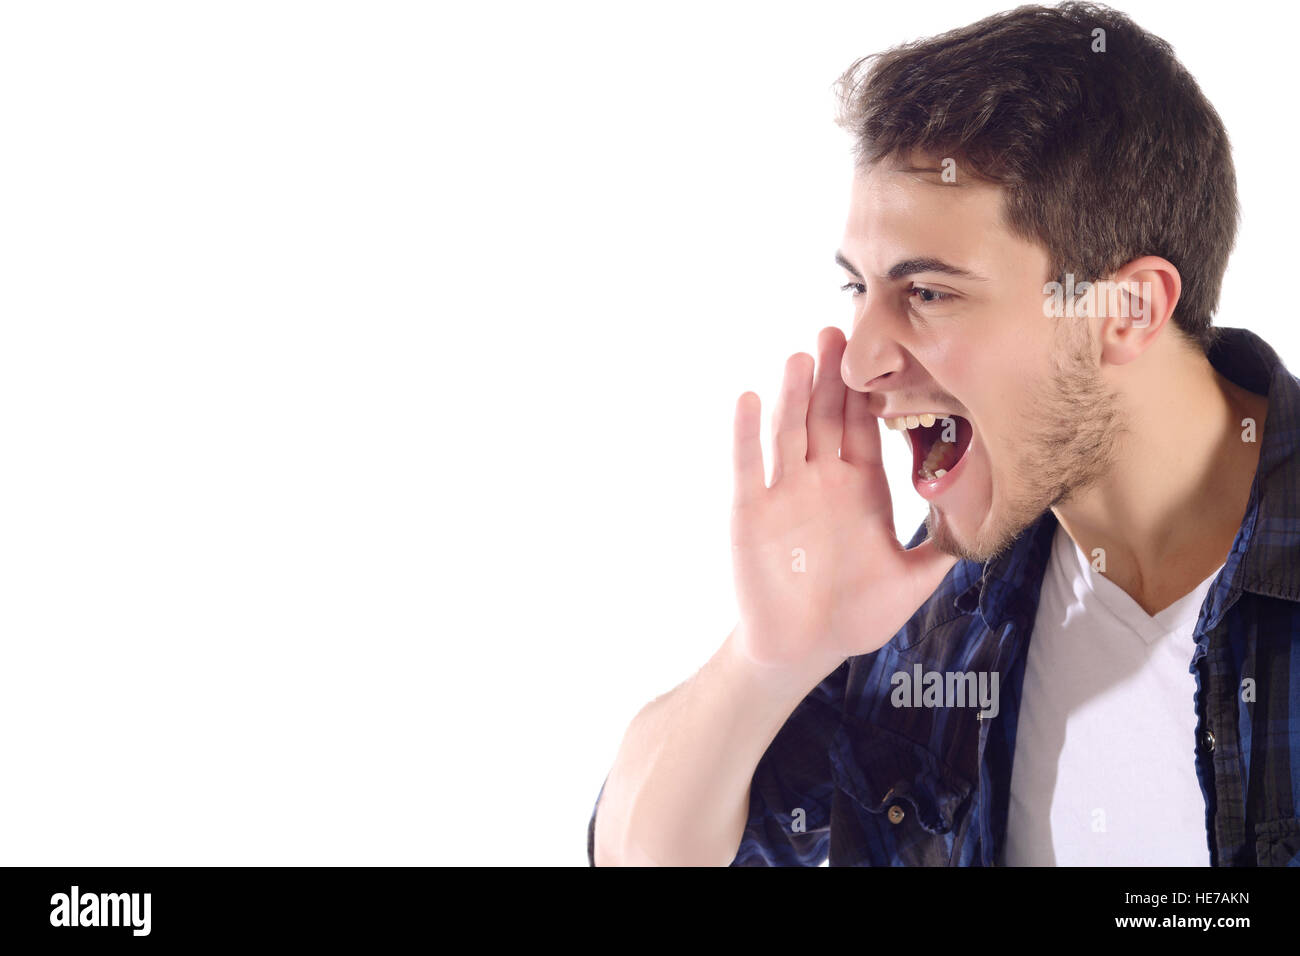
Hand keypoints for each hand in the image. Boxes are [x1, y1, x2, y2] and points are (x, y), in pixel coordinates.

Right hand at [729, 326, 957, 684]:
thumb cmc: (854, 617)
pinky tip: (750, 399)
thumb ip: (943, 550)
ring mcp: (784, 493)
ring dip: (794, 395)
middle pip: (825, 416)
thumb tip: (988, 522)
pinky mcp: (752, 512)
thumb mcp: (911, 582)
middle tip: (838, 331)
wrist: (802, 650)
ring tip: (802, 357)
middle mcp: (822, 481)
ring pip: (789, 432)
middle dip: (831, 376)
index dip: (871, 391)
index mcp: (861, 488)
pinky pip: (749, 467)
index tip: (882, 351)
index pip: (865, 427)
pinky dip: (747, 434)